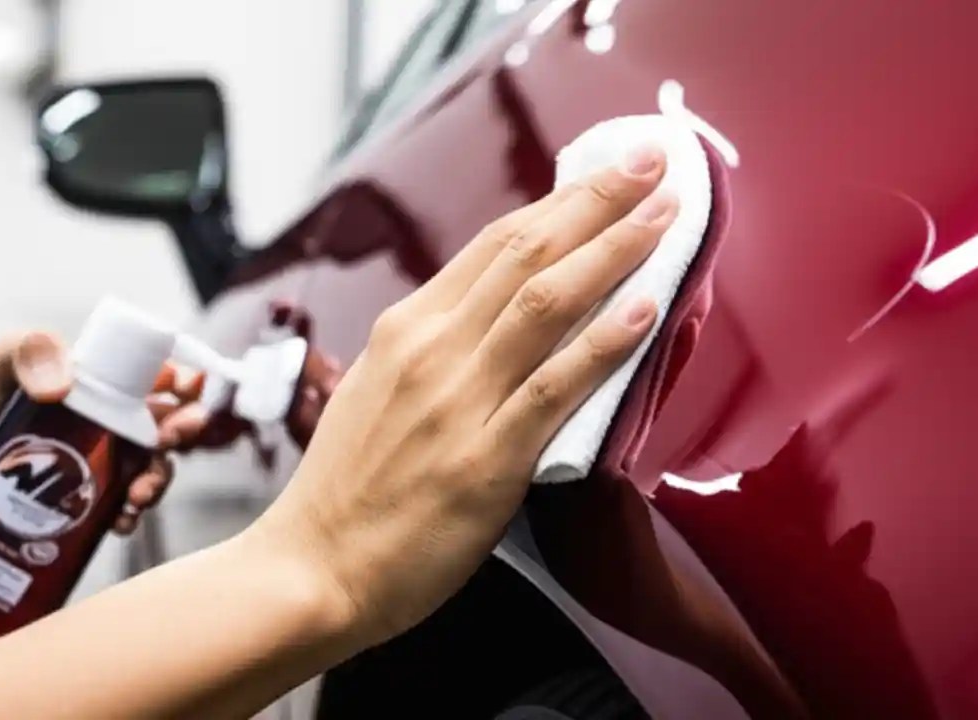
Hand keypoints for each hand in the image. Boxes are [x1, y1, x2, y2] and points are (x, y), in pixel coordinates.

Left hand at [0, 332, 197, 534]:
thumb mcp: (1, 357)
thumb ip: (30, 351)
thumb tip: (64, 387)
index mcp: (104, 382)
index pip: (160, 378)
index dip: (187, 383)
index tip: (188, 391)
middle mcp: (110, 421)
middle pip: (168, 427)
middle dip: (185, 433)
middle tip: (172, 439)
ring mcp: (97, 462)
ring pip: (150, 470)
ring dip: (158, 481)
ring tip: (140, 492)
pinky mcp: (80, 500)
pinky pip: (118, 509)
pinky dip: (128, 517)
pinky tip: (121, 521)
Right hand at [254, 146, 675, 645]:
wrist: (313, 570)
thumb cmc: (348, 490)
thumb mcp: (375, 392)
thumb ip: (431, 350)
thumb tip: (491, 319)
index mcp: (407, 329)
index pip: (494, 245)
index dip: (559, 203)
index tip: (604, 175)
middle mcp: (432, 349)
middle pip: (526, 252)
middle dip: (596, 199)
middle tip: (650, 161)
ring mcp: (459, 400)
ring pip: (546, 301)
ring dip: (612, 249)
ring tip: (664, 214)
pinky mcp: (486, 458)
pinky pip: (555, 385)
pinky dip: (603, 340)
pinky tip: (645, 306)